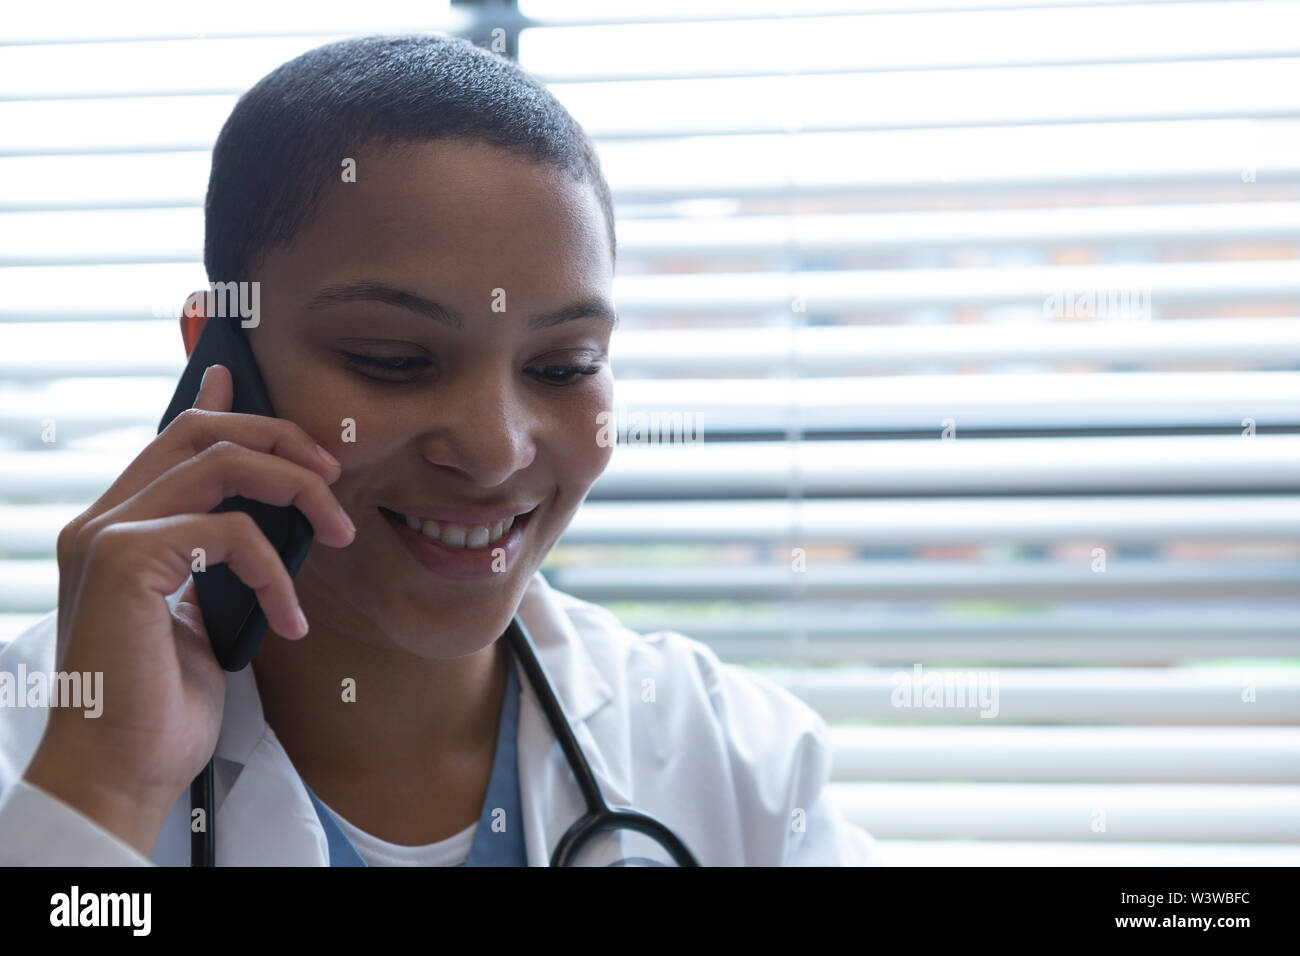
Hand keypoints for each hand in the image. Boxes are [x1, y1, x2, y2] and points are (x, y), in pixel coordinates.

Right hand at [22, 363, 354, 857]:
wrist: (123, 770)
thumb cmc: (162, 702)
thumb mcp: (200, 613)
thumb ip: (216, 555)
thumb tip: (251, 517)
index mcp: (117, 527)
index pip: (172, 439)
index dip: (223, 406)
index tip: (257, 386)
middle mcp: (103, 520)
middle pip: (202, 430)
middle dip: (282, 439)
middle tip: (334, 476)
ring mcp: (109, 535)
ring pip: (223, 463)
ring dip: (298, 491)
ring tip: (339, 533)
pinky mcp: (126, 560)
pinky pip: (230, 531)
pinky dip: (276, 570)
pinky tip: (290, 619)